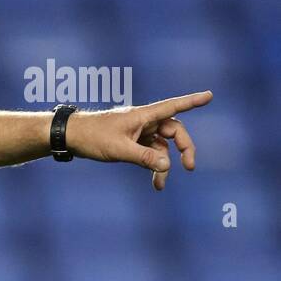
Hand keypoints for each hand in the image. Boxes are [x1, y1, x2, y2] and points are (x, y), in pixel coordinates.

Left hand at [67, 91, 210, 190]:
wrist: (70, 136)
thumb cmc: (92, 137)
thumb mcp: (119, 149)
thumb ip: (143, 157)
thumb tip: (167, 164)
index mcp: (142, 115)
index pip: (173, 107)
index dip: (192, 101)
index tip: (210, 95)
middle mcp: (144, 121)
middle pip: (174, 131)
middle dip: (184, 148)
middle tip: (189, 167)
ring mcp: (138, 131)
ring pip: (162, 146)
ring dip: (164, 164)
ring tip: (159, 185)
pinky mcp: (132, 141)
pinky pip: (150, 152)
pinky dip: (153, 165)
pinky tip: (154, 182)